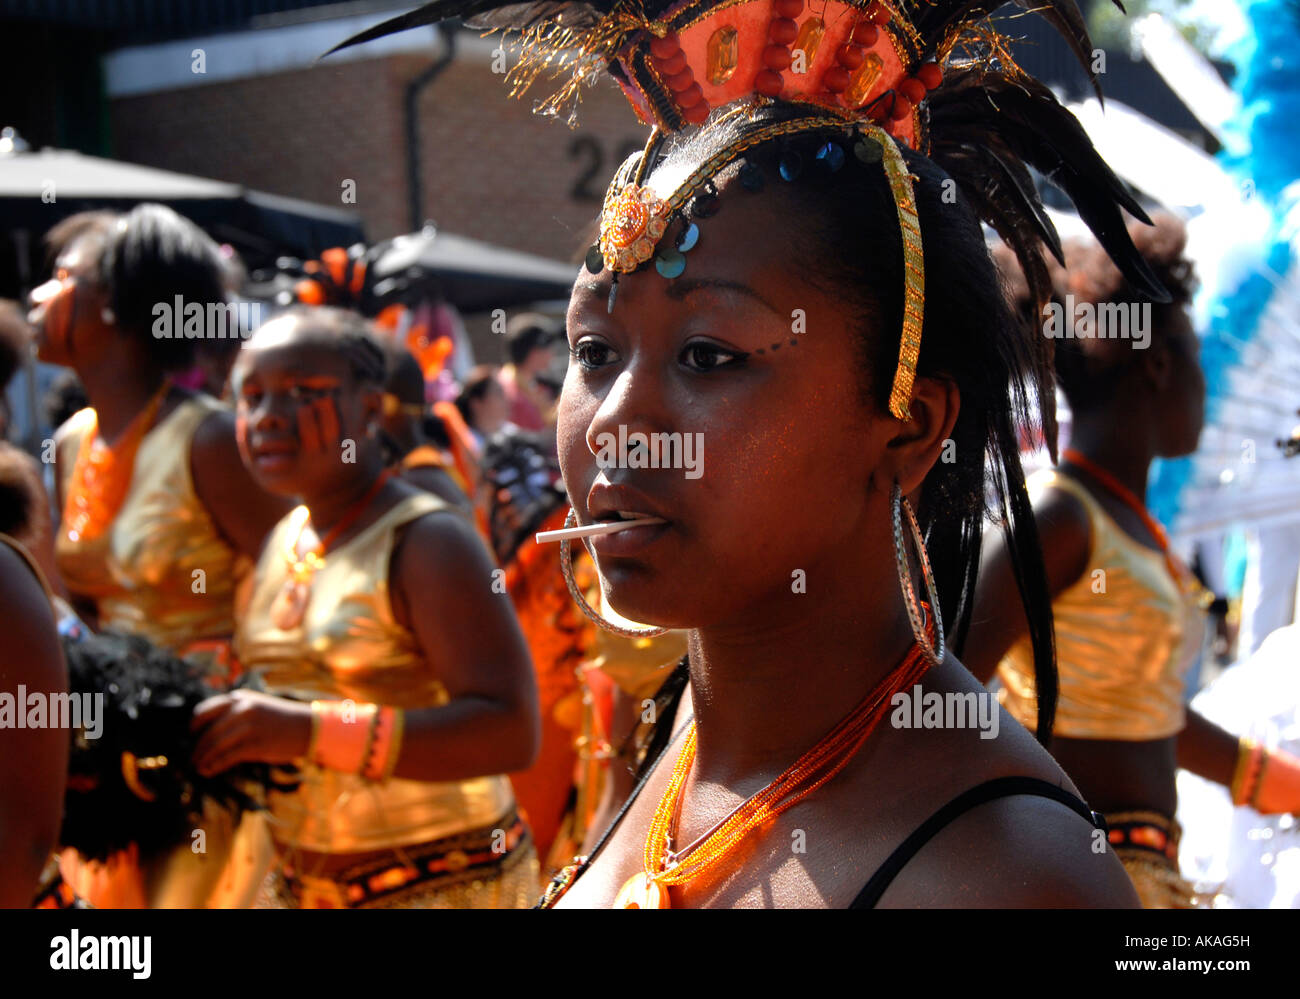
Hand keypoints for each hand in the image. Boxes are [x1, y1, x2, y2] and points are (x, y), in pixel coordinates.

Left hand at [191, 690, 311, 775]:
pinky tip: (209, 771)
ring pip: (216, 745)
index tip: (191, 736)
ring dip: (203, 759)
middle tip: (192, 759)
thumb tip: (209, 731)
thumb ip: (235, 713)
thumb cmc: (279, 719)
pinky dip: (215, 766)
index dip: (194, 725)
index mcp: (240, 698)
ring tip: (198, 768)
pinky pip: (227, 757)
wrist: (307, 726)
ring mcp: (249, 727)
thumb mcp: (256, 706)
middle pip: (209, 731)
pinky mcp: (256, 744)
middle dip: (197, 748)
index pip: (205, 711)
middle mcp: (242, 710)